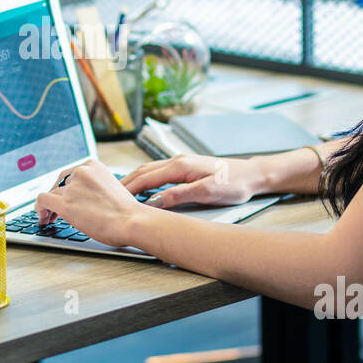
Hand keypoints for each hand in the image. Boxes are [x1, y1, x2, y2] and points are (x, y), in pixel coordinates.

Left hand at [35, 159, 148, 246]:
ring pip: (51, 194)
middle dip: (56, 197)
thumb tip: (82, 199)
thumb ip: (93, 188)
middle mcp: (81, 172)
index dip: (65, 188)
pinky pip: (42, 201)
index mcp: (93, 165)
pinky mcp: (65, 203)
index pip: (71, 174)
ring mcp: (72, 187)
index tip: (64, 197)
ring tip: (49, 218)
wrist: (132, 221)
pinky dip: (40, 210)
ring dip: (49, 207)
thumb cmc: (127, 212)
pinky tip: (44, 219)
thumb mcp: (110, 188)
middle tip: (55, 211)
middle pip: (59, 184)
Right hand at [117, 154, 260, 208]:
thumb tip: (156, 201)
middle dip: (126, 183)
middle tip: (109, 197)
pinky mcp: (185, 168)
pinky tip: (142, 189)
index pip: (147, 177)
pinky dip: (145, 180)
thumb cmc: (235, 183)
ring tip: (120, 194)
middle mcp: (178, 161)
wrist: (253, 175)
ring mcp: (181, 163)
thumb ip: (181, 195)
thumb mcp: (209, 192)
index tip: (114, 199)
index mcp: (181, 165)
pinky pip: (158, 173)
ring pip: (150, 170)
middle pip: (144, 171)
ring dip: (134, 181)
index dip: (129, 189)